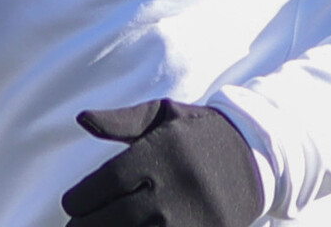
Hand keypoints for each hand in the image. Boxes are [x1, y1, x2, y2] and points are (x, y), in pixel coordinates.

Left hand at [62, 99, 263, 226]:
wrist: (257, 158)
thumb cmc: (200, 134)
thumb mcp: (165, 114)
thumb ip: (122, 120)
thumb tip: (82, 120)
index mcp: (159, 154)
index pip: (101, 187)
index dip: (79, 201)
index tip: (73, 204)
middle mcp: (171, 189)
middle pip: (108, 220)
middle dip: (84, 226)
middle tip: (79, 224)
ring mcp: (187, 219)